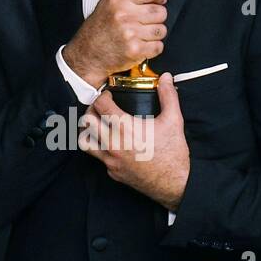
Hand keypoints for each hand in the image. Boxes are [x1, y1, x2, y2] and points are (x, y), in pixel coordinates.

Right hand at [62, 0, 167, 87]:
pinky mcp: (135, 50)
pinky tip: (141, 45)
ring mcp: (130, 33)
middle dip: (157, 17)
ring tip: (142, 34)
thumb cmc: (99, 27)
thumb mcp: (108, 1)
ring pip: (161, 30)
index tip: (158, 0)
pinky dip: (153, 48)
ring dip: (155, 33)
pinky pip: (158, 46)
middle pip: (160, 12)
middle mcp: (124, 14)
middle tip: (146, 21)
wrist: (88, 54)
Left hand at [81, 73, 189, 209]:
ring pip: (84, 142)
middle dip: (91, 111)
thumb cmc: (173, 153)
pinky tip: (113, 145)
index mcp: (125, 128)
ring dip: (88, 131)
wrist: (175, 183)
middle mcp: (113, 144)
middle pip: (86, 121)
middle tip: (101, 109)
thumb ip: (168, 96)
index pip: (100, 105)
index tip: (108, 96)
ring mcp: (111, 160)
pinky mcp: (113, 172)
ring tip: (98, 126)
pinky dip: (101, 149)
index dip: (102, 96)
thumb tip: (166, 78)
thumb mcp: (174, 120)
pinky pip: (99, 158)